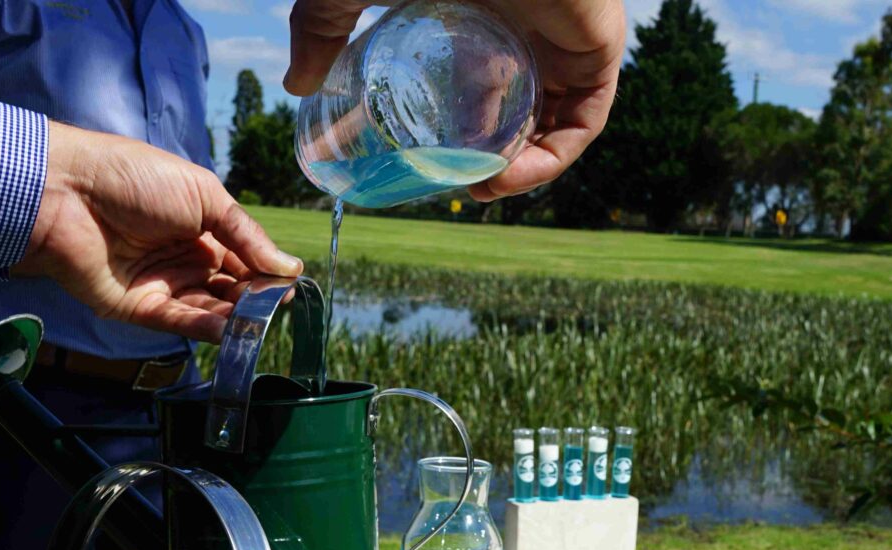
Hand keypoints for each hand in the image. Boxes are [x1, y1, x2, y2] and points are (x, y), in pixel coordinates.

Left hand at [13, 122, 302, 342]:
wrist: (68, 191)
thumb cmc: (134, 178)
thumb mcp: (204, 194)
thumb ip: (246, 234)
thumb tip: (290, 268)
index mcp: (200, 226)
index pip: (242, 259)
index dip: (265, 272)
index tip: (288, 283)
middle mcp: (183, 258)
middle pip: (229, 289)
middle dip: (254, 298)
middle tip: (277, 305)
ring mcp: (162, 285)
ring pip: (209, 310)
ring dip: (235, 316)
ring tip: (259, 319)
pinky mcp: (138, 309)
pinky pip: (179, 323)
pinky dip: (207, 328)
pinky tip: (231, 327)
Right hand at [283, 0, 624, 200]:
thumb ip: (320, 28)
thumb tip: (294, 83)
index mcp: (483, 16)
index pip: (483, 88)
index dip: (461, 136)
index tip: (429, 169)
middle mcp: (528, 30)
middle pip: (520, 111)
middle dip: (491, 160)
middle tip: (454, 186)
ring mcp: (565, 40)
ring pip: (554, 122)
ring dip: (521, 169)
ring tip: (480, 191)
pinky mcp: (597, 49)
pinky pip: (585, 118)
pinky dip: (553, 157)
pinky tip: (508, 177)